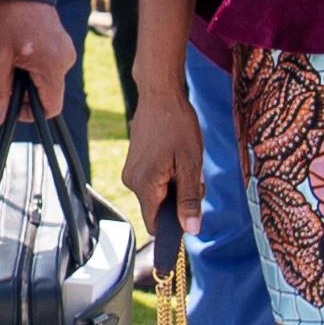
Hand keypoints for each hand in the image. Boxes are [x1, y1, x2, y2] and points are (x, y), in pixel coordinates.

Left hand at [0, 0, 78, 121]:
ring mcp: (66, 50)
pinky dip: (32, 66)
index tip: (9, 100)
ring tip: (10, 56)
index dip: (29, 112)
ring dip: (27, 77)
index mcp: (54, 66)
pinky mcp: (62, 43)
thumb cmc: (5, 17)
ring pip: (47, 81)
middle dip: (25, 92)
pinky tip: (18, 49)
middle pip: (48, 95)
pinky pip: (49, 66)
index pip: (51, 108)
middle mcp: (66, 60)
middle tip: (4, 72)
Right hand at [117, 80, 201, 248]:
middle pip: (158, 209)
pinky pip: (152, 183)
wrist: (160, 95)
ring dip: (174, 187)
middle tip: (193, 176)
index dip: (174, 226)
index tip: (191, 215)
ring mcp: (130, 172)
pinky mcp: (133, 164)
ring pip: (156, 195)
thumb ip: (189, 199)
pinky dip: (167, 177)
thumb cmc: (177, 125)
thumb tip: (191, 229)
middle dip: (178, 200)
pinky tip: (174, 157)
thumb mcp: (190, 164)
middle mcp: (132, 182)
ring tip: (183, 162)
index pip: (155, 225)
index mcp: (144, 185)